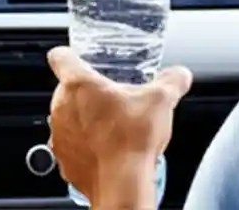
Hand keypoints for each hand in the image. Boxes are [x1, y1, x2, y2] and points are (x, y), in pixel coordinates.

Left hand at [47, 47, 192, 206]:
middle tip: (113, 100)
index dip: (69, 54)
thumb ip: (172, 81)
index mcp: (78, 84)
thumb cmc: (132, 140)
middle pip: (67, 89)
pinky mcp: (62, 158)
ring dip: (85, 119)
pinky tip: (106, 149)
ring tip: (112, 127)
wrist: (122, 183)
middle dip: (88, 93)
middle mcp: (61, 107)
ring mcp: (59, 134)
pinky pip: (71, 145)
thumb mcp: (161, 100)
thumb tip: (179, 75)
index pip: (60, 56)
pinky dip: (85, 145)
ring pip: (68, 118)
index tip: (78, 58)